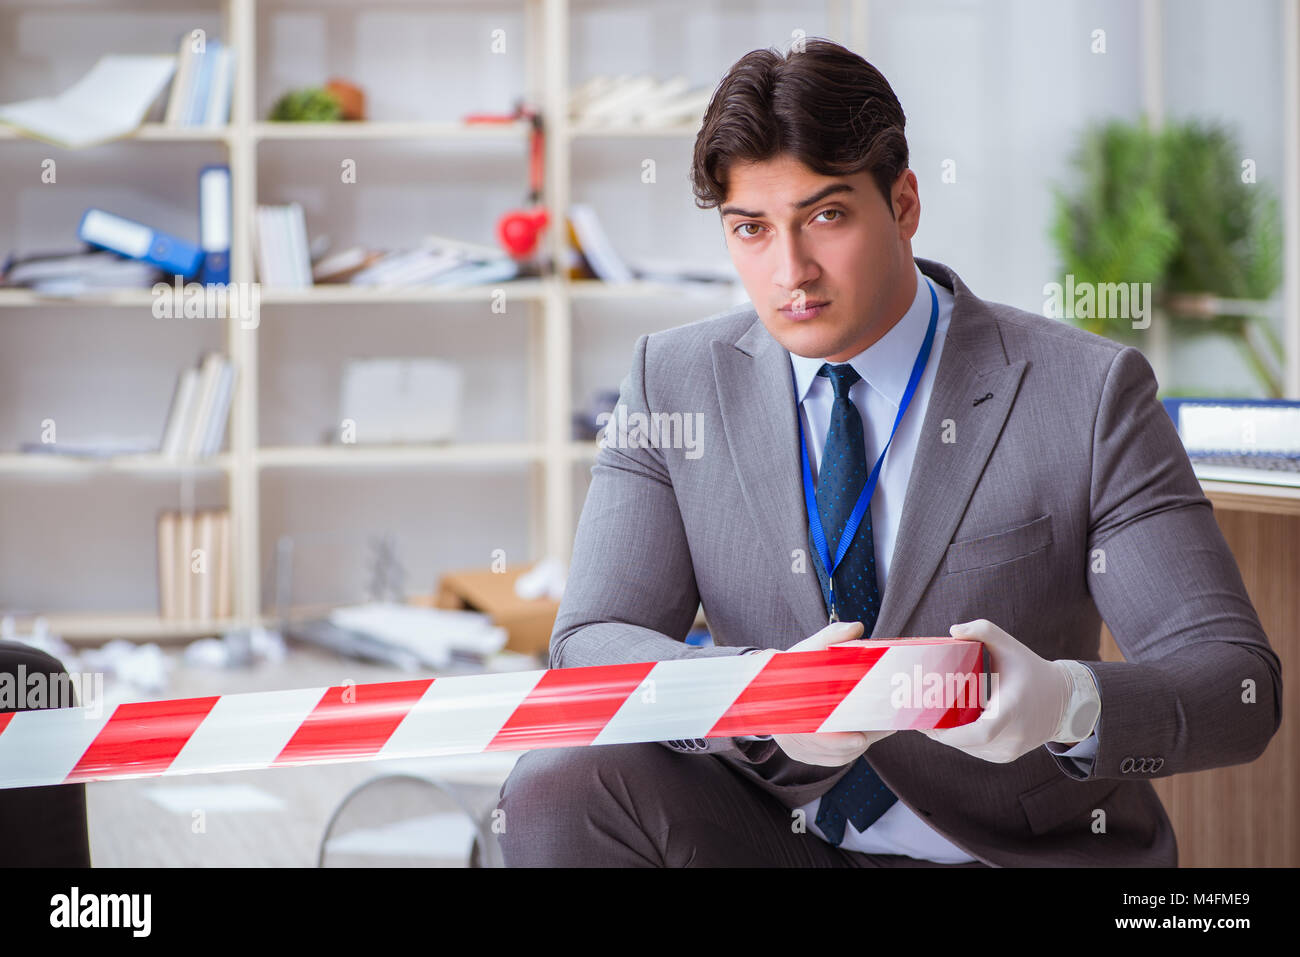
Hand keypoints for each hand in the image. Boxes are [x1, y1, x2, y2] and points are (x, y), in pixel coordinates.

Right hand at [764, 620, 896, 766]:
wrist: (763, 688)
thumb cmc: (787, 669)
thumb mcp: (806, 650)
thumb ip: (830, 637)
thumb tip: (857, 627)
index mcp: (788, 711)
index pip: (815, 737)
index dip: (838, 742)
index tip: (860, 739)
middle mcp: (790, 735)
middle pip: (831, 749)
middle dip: (861, 740)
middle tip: (887, 728)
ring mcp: (796, 748)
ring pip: (834, 756)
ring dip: (860, 745)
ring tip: (884, 729)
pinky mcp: (803, 754)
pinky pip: (831, 759)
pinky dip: (850, 750)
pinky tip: (867, 736)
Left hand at [918, 618, 1071, 762]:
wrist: (1063, 700)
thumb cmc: (1031, 670)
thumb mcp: (1009, 645)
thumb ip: (983, 630)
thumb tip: (953, 631)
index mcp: (1012, 711)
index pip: (981, 732)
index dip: (951, 733)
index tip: (928, 721)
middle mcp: (1012, 735)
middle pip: (966, 741)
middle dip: (938, 730)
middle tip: (916, 713)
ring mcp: (1010, 750)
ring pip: (968, 748)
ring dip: (948, 736)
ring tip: (928, 717)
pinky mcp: (1006, 756)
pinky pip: (976, 750)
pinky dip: (961, 739)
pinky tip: (949, 726)